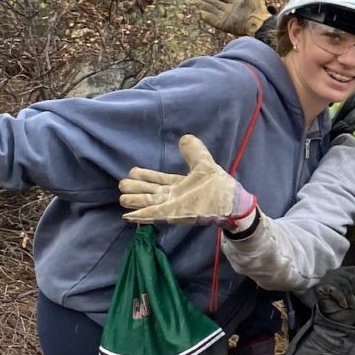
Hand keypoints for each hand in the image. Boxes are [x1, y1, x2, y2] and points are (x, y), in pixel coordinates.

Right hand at [119, 135, 254, 226]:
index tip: (132, 171)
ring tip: (122, 198)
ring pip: (147, 202)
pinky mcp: (174, 214)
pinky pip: (153, 214)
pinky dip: (141, 215)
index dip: (143, 175)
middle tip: (123, 184)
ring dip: (135, 200)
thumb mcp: (205, 165)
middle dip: (135, 188)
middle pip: (148, 191)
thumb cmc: (220, 187)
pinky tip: (127, 216)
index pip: (156, 179)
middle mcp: (172, 196)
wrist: (231, 204)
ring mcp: (172, 206)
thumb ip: (194, 152)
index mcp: (177, 184)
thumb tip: (184, 137)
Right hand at [199, 0, 270, 36]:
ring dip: (206, 9)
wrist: (258, 23)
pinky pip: (213, 21)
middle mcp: (231, 11)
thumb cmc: (258, 9)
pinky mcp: (224, 25)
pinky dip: (207, 17)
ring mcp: (227, 18)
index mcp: (237, 4)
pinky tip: (200, 13)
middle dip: (209, 2)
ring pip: (214, 12)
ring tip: (198, 5)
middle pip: (217, 5)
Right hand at [309, 264, 354, 324]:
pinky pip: (334, 288)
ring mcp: (325, 279)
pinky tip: (342, 304)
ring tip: (350, 305)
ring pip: (344, 282)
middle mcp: (333, 273)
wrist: (338, 320)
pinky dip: (341, 298)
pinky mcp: (320, 287)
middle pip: (350, 277)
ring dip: (349, 297)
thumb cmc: (348, 306)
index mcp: (342, 272)